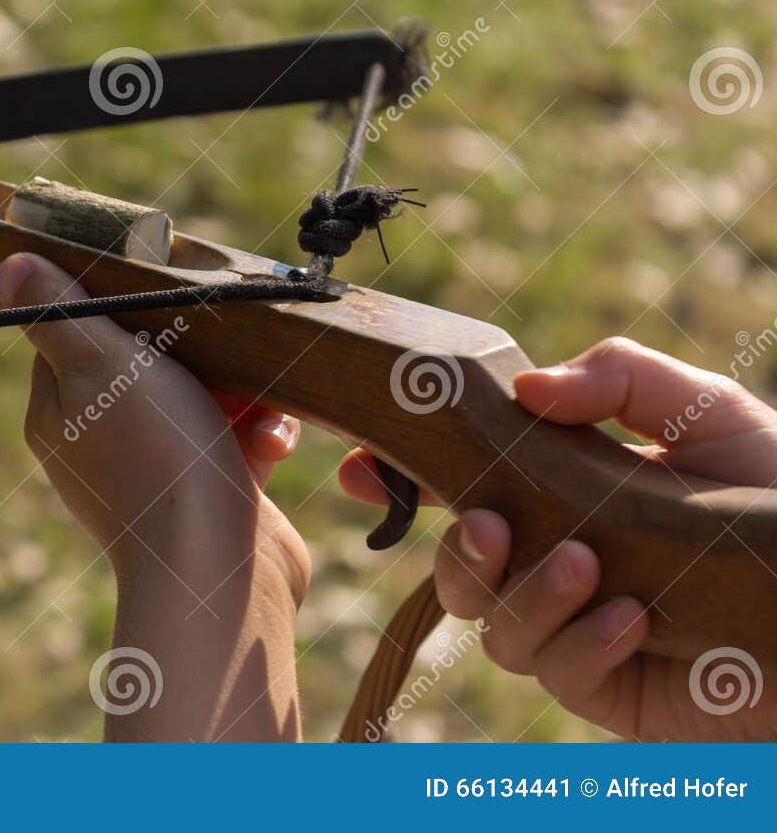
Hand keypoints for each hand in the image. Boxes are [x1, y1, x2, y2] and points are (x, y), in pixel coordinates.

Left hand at [0, 252, 307, 739]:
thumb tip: (8, 266)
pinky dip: (259, 434)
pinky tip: (270, 443)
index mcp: (59, 412)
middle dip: (194, 349)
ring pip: (200, 397)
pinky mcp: (210, 491)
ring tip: (253, 401)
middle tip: (219, 345)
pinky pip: (236, 440)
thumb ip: (59, 313)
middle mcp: (99, 442)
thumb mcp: (102, 364)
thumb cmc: (158, 459)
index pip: (75, 333)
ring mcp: (155, 470)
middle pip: (146, 361)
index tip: (160, 294)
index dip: (118, 307)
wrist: (220, 574)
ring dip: (238, 391)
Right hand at [340, 336, 776, 739]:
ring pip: (495, 627)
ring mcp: (580, 628)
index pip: (462, 484)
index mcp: (565, 490)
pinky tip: (631, 617)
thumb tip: (523, 388)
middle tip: (487, 527)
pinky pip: (559, 672)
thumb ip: (618, 380)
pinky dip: (583, 641)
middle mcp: (559, 560)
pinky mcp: (614, 688)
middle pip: (459, 568)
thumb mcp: (706, 412)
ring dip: (523, 596)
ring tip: (583, 566)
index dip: (399, 478)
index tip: (363, 468)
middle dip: (454, 552)